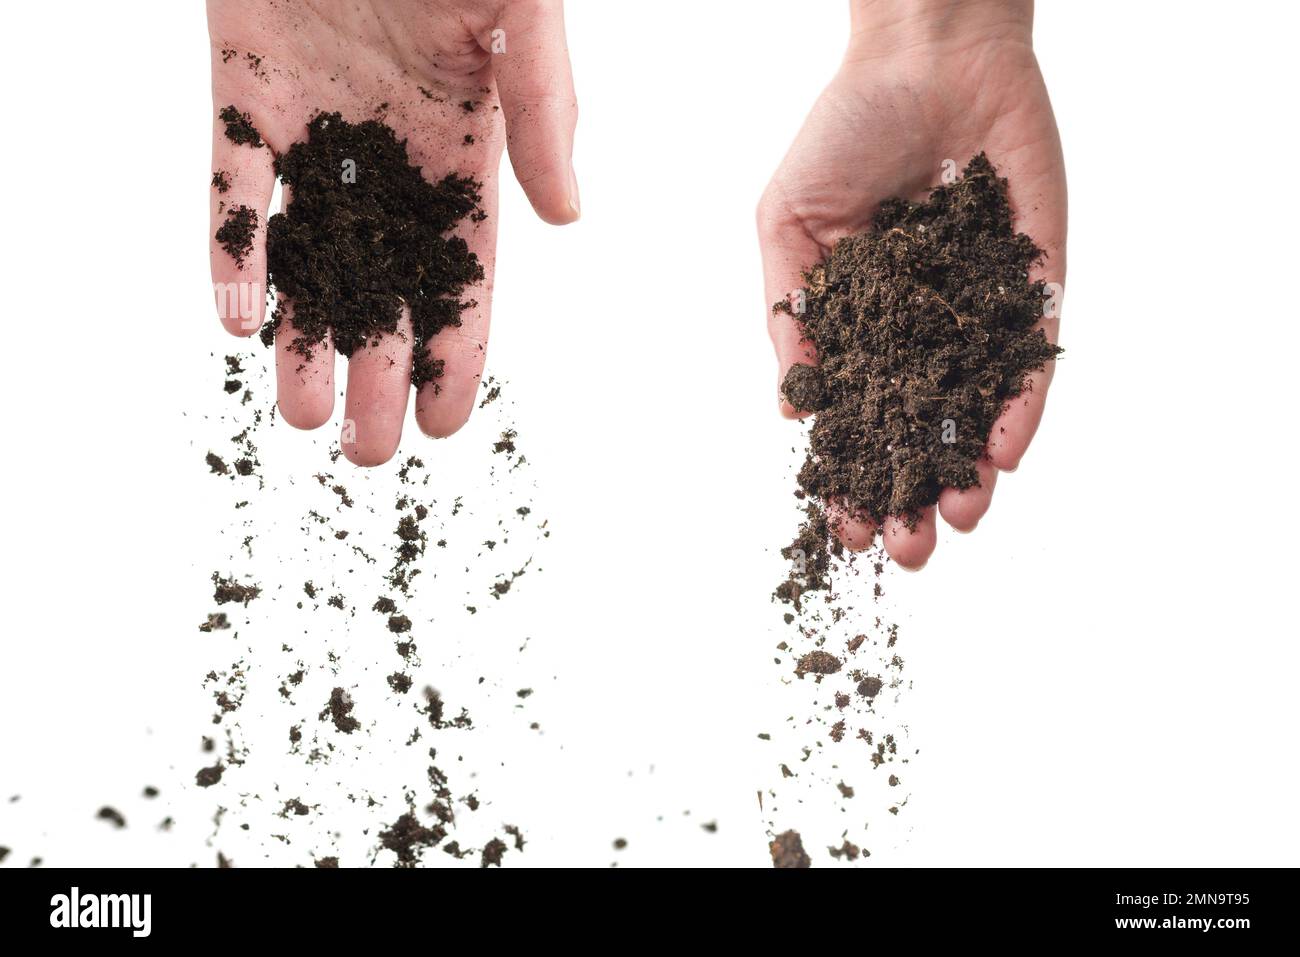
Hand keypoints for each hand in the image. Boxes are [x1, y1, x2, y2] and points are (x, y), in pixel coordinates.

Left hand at [208, 0, 578, 464]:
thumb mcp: (522, 12)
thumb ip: (546, 109)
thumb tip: (567, 219)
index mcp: (468, 135)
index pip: (466, 266)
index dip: (457, 346)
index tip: (443, 423)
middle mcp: (392, 142)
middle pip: (386, 280)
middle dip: (377, 368)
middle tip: (366, 455)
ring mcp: (316, 118)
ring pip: (310, 249)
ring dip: (304, 334)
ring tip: (301, 415)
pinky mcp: (242, 86)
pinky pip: (234, 184)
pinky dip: (233, 250)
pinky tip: (237, 319)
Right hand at [757, 0, 1064, 569]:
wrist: (924, 58)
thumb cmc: (843, 132)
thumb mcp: (787, 226)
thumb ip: (788, 311)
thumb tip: (793, 407)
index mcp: (860, 325)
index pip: (856, 419)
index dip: (851, 478)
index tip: (849, 532)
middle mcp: (922, 330)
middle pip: (921, 430)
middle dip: (917, 495)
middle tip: (913, 549)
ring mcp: (980, 312)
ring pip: (979, 408)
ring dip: (971, 470)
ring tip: (961, 518)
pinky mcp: (1034, 282)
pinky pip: (1031, 358)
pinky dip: (1020, 405)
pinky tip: (1006, 452)